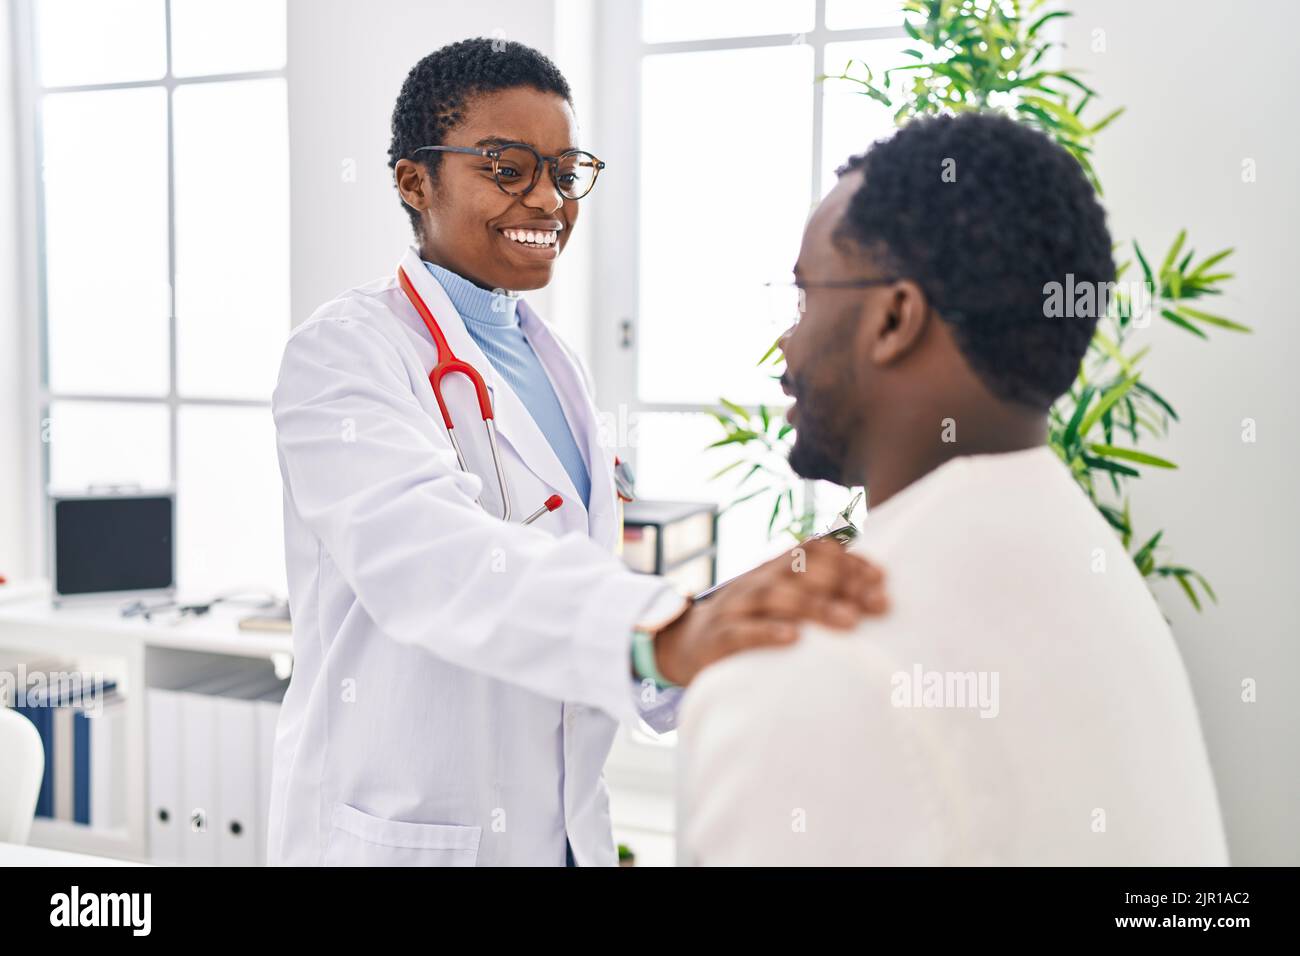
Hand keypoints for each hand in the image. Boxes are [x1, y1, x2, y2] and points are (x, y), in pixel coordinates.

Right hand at [652, 538, 886, 685]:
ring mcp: (735, 607)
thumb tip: (873, 589)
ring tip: (850, 621)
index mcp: (773, 569)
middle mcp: (755, 581)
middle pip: (802, 571)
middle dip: (844, 584)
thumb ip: (814, 589)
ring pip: (776, 597)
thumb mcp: (779, 599)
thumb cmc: (749, 624)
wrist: (686, 644)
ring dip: (816, 606)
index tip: (882, 580)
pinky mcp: (718, 637)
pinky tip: (793, 638)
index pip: (813, 550)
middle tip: (880, 605)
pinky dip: (767, 632)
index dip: (848, 560)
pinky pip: (742, 632)